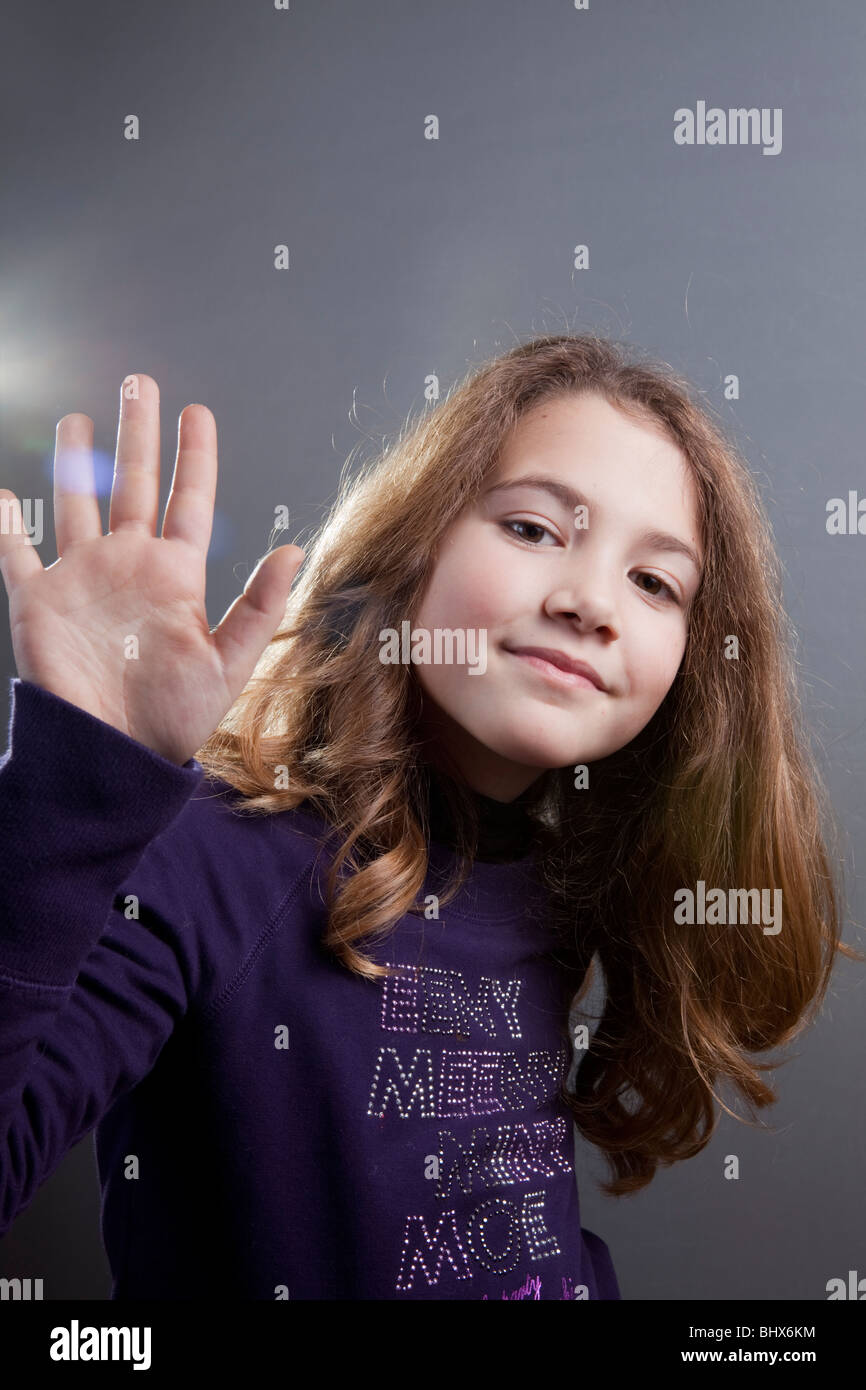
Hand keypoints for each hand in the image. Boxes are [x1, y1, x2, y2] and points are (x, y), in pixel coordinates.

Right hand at [0, 374, 304, 765]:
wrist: (112, 753)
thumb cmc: (172, 720)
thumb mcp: (229, 663)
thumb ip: (260, 607)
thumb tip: (294, 551)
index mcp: (176, 577)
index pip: (189, 501)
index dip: (194, 457)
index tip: (197, 413)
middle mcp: (129, 566)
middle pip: (132, 484)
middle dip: (136, 434)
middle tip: (140, 383)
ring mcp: (82, 579)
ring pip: (75, 504)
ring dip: (73, 462)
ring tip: (76, 421)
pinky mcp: (39, 601)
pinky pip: (15, 553)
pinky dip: (5, 524)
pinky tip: (1, 494)